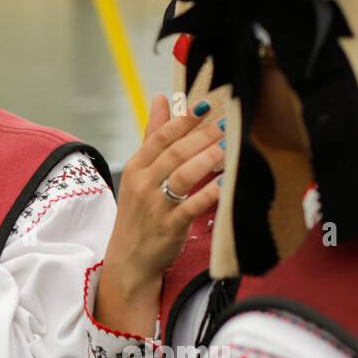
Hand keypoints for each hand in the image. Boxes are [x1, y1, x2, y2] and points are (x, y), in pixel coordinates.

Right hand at [95, 94, 222, 337]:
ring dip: (207, 160)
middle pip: (174, 154)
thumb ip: (153, 135)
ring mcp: (156, 206)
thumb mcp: (140, 172)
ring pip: (183, 176)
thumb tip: (161, 98)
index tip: (204, 107)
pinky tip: (225, 184)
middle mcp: (143, 184)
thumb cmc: (140, 211)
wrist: (130, 258)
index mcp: (136, 167)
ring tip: (228, 148)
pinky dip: (209, 194)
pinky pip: (192, 206)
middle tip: (225, 125)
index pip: (159, 138)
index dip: (182, 121)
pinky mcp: (170, 227)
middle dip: (201, 138)